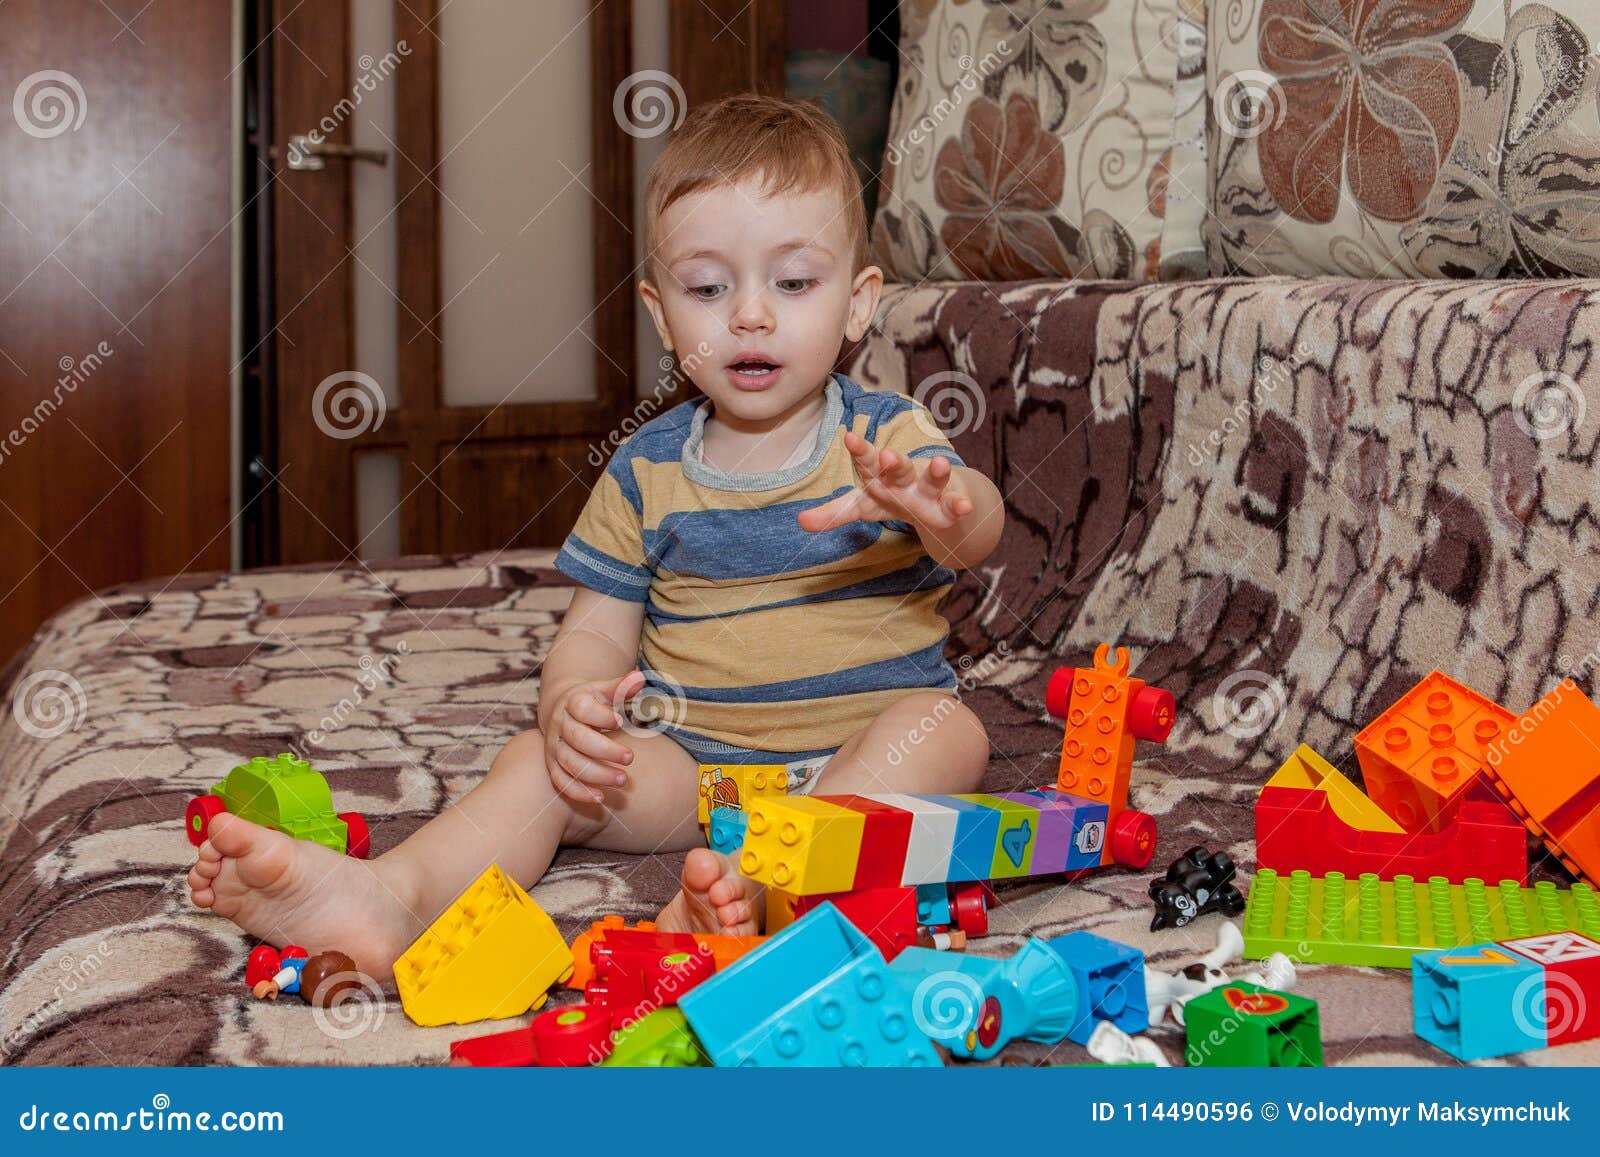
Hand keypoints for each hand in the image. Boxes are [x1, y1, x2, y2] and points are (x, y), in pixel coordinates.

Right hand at [545, 670, 642, 804]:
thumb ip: (621, 686)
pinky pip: (561, 781)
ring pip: (571, 763)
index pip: (582, 709)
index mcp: (573, 702)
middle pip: (578, 739)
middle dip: (605, 751)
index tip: (619, 721)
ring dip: (596, 775)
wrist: (561, 710)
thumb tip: (639, 678)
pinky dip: (579, 791)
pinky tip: (601, 797)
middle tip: (630, 757)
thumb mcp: (604, 690)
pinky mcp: (552, 765)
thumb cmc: (591, 701)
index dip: (600, 716)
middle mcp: (560, 725)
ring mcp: (554, 746)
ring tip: (622, 780)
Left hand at [798, 431, 972, 533]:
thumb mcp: (862, 506)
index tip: (849, 438)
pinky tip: (967, 505)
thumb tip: (800, 521)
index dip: (860, 452)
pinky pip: (954, 505)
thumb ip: (833, 513)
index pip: (867, 463)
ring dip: (937, 472)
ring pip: (932, 479)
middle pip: (899, 468)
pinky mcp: (948, 505)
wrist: (932, 503)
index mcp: (879, 478)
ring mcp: (928, 489)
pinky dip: (961, 504)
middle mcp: (904, 479)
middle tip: (889, 455)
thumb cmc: (891, 498)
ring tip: (940, 463)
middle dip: (894, 462)